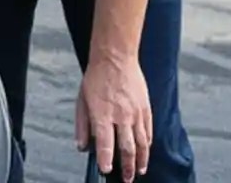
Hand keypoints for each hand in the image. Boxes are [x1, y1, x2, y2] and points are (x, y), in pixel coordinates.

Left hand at [76, 56, 151, 181]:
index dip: (106, 159)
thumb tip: (82, 146)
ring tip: (140, 171)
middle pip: (127, 148)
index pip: (105, 143)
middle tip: (127, 178)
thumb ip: (82, 126)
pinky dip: (148, 144)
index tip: (106, 170)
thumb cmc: (96, 78)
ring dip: (141, 160)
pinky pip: (148, 131)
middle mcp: (121, 115)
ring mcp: (135, 113)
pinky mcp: (146, 108)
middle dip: (127, 167)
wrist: (116, 58)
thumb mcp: (81, 101)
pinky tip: (146, 151)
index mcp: (102, 114)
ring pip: (142, 143)